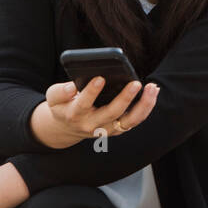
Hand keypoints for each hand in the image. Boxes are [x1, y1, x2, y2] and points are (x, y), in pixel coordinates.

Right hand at [42, 76, 158, 144]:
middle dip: (125, 98)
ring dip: (143, 105)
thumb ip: (60, 92)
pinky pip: (135, 120)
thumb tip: (72, 87)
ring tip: (152, 87)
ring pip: (129, 120)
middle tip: (136, 83)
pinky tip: (153, 91)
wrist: (67, 128)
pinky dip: (146, 107)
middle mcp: (93, 124)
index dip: (91, 92)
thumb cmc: (63, 106)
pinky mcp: (118, 128)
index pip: (83, 104)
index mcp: (75, 114)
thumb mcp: (53, 99)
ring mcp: (107, 129)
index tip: (100, 78)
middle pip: (112, 113)